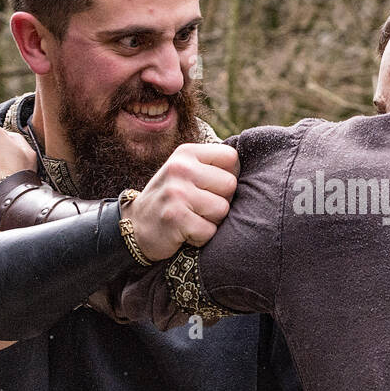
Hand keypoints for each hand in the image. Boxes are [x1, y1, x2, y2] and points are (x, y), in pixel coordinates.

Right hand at [129, 143, 238, 260]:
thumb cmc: (171, 199)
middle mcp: (180, 168)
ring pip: (223, 210)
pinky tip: (184, 232)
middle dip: (220, 201)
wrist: (136, 226)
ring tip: (191, 218)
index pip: (231, 158)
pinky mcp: (176, 217)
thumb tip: (254, 168)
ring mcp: (177, 192)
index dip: (228, 176)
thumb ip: (212, 166)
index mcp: (186, 153)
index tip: (211, 187)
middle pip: (230, 185)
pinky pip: (210, 231)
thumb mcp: (185, 172)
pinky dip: (200, 237)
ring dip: (211, 221)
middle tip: (197, 206)